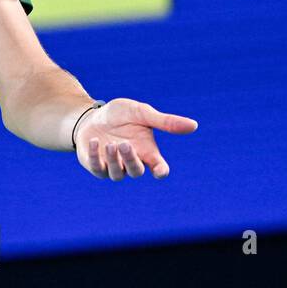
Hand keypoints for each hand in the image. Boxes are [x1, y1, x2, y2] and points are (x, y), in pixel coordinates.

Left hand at [75, 98, 197, 179]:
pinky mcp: (96, 165)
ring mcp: (114, 166)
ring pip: (117, 175)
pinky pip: (97, 169)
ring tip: (111, 143)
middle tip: (123, 143)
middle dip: (131, 160)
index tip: (159, 170)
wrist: (92, 115)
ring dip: (114, 160)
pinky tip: (94, 142)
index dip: (160, 171)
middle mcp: (132, 162)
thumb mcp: (141, 112)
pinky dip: (95, 157)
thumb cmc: (121, 115)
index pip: (159, 168)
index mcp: (147, 151)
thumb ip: (164, 121)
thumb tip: (194, 125)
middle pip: (136, 172)